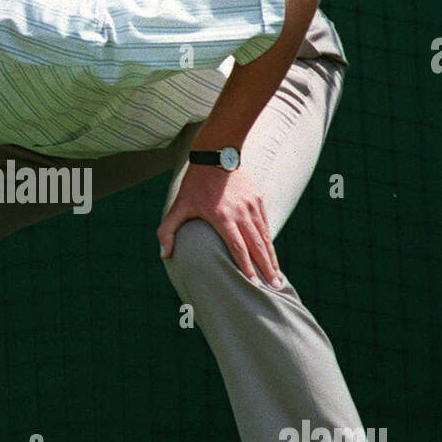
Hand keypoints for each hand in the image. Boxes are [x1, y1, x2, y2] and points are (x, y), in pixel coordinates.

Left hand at [156, 164, 282, 285]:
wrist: (216, 153)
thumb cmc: (195, 184)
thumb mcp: (178, 206)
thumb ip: (167, 231)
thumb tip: (164, 255)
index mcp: (222, 217)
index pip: (238, 247)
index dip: (246, 267)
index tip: (254, 283)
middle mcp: (241, 213)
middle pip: (257, 246)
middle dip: (267, 269)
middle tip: (275, 287)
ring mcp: (252, 206)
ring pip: (265, 237)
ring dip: (272, 258)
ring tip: (277, 277)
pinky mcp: (258, 200)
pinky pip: (266, 225)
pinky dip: (270, 242)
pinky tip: (272, 256)